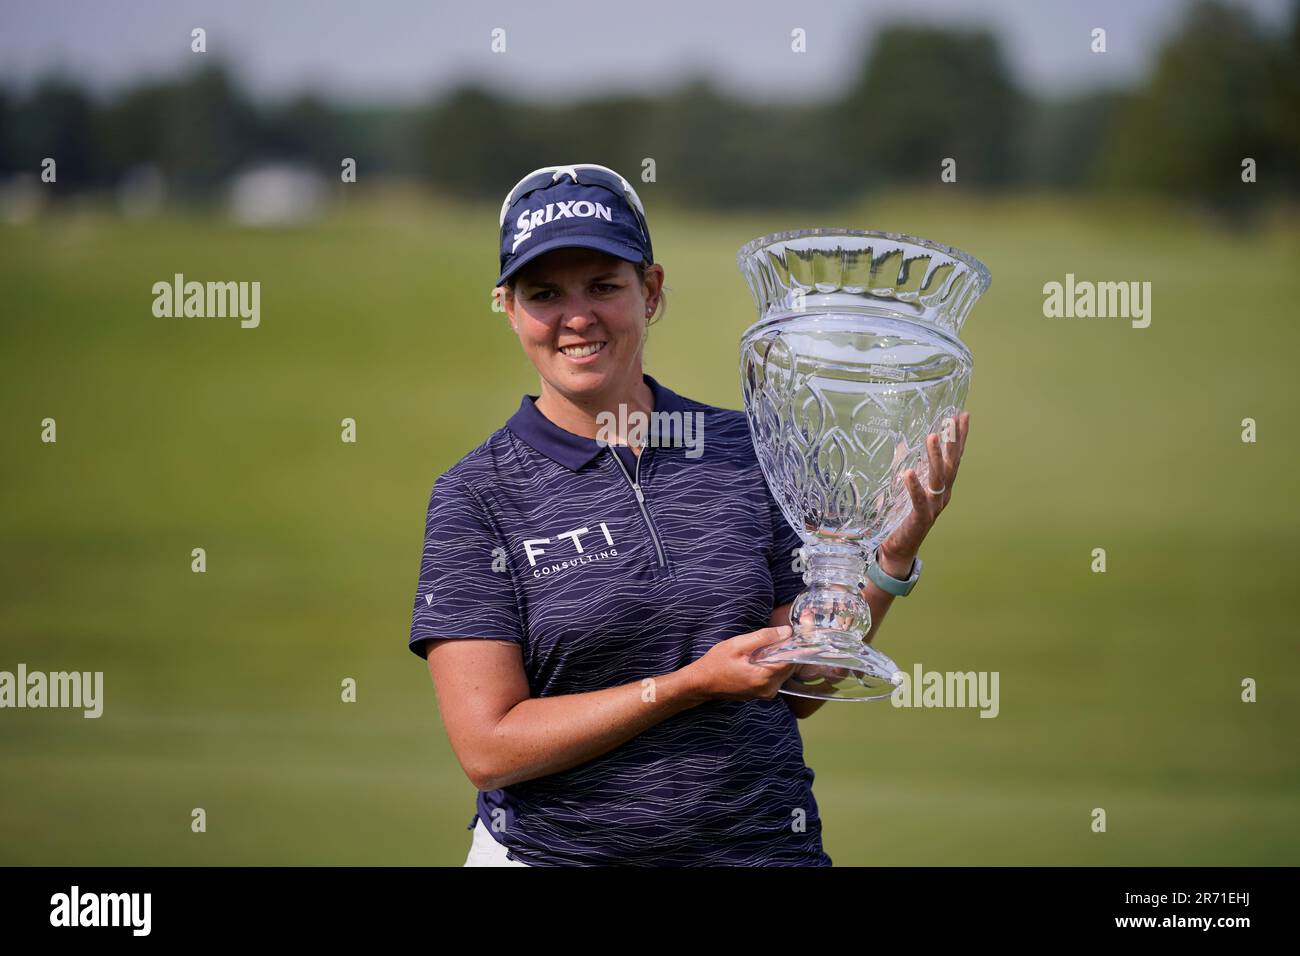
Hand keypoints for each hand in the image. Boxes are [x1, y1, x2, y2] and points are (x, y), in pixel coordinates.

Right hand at [687, 626, 797, 701]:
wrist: (703, 683)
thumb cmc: (716, 663)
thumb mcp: (737, 645)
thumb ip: (763, 638)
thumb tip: (786, 631)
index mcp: (764, 677)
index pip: (792, 659)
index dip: (794, 643)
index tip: (793, 632)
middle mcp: (769, 689)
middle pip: (790, 666)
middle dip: (787, 650)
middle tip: (777, 636)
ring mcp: (767, 693)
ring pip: (785, 671)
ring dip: (781, 657)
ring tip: (766, 646)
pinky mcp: (764, 693)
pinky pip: (777, 676)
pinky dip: (774, 665)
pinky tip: (762, 657)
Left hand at [882, 412, 969, 568]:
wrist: (899, 548)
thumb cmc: (903, 516)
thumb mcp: (909, 488)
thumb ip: (912, 469)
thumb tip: (904, 445)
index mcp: (942, 487)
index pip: (954, 458)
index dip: (960, 438)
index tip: (963, 415)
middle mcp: (942, 495)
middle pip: (952, 464)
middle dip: (954, 442)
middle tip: (952, 420)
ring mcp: (934, 507)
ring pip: (938, 479)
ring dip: (935, 457)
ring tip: (932, 436)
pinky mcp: (920, 518)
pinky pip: (919, 500)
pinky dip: (914, 487)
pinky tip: (908, 473)